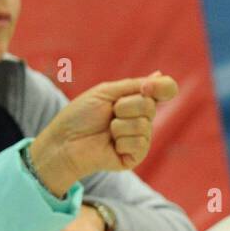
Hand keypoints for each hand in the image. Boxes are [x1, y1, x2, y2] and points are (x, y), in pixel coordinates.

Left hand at [28, 72, 179, 195]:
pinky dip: (121, 141)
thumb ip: (133, 85)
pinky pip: (139, 143)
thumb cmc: (80, 116)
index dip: (162, 87)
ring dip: (119, 125)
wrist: (64, 141)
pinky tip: (110, 145)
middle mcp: (142, 118)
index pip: (165, 90)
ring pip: (143, 124)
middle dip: (125, 106)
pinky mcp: (136, 156)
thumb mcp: (105, 92)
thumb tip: (159, 75)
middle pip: (150, 105)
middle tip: (109, 113)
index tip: (147, 87)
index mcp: (136, 100)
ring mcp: (140, 137)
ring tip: (106, 131)